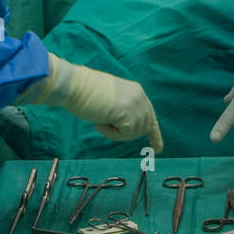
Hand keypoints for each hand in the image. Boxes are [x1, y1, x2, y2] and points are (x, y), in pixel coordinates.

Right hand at [18, 55, 163, 151]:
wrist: (74, 85)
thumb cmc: (84, 92)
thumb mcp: (111, 100)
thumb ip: (123, 110)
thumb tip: (128, 125)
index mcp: (136, 91)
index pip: (149, 115)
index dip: (154, 134)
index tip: (159, 149)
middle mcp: (140, 97)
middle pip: (142, 128)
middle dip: (125, 133)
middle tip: (105, 122)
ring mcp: (136, 105)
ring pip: (133, 134)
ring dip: (115, 132)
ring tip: (101, 117)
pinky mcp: (128, 114)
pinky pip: (125, 135)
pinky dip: (111, 134)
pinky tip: (100, 120)